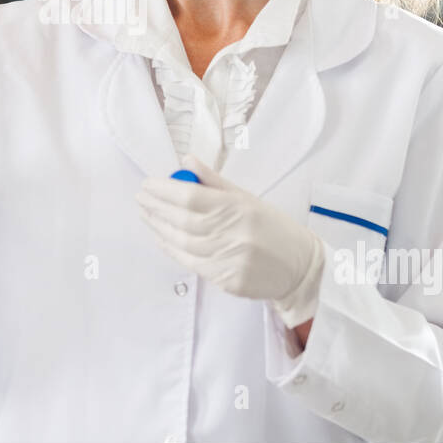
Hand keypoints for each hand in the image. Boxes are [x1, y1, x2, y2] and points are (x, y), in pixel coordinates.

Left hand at [135, 154, 325, 328]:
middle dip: (156, 207)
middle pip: (182, 219)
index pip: (191, 196)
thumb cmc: (273, 229)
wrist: (301, 267)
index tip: (148, 184)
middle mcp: (233, 233)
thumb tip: (186, 162)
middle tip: (140, 197)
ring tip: (146, 215)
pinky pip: (191, 263)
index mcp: (239, 208)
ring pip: (183, 243)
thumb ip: (214, 181)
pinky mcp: (227, 280)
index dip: (165, 189)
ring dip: (159, 228)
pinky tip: (161, 238)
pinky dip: (172, 249)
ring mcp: (230, 259)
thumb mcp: (248, 198)